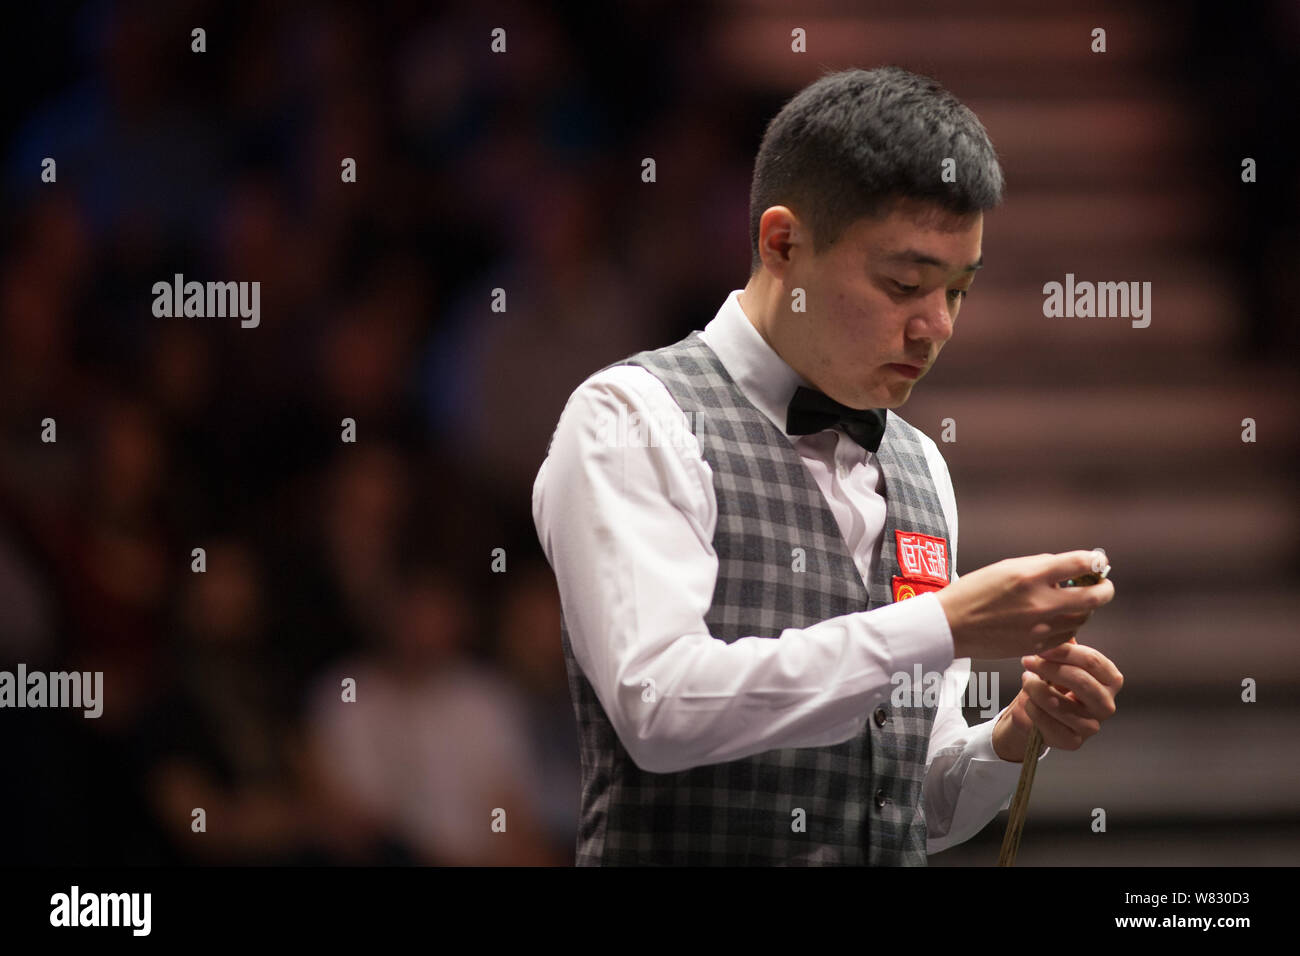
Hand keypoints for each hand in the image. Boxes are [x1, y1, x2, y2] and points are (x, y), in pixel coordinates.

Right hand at [936, 550, 1114, 659]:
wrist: (951, 625)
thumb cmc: (975, 591)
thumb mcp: (1006, 568)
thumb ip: (1040, 566)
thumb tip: (1069, 570)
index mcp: (1030, 575)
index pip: (1079, 564)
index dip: (1095, 561)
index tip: (1098, 561)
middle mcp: (1040, 601)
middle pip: (1094, 597)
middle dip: (1105, 589)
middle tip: (1103, 585)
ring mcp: (1040, 626)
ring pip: (1083, 617)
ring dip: (1084, 608)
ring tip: (1073, 602)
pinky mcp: (1037, 645)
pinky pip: (1068, 635)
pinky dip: (1069, 625)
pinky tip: (1057, 619)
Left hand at [992, 639, 1123, 760]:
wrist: (1039, 713)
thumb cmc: (1053, 682)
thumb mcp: (1059, 661)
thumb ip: (1062, 646)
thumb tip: (1060, 629)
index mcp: (1110, 680)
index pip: (1091, 661)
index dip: (1064, 651)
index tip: (1041, 647)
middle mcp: (1107, 704)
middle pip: (1080, 681)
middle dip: (1050, 668)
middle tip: (1028, 661)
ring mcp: (1092, 726)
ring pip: (1060, 704)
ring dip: (1036, 689)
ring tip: (1026, 680)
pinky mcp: (1074, 742)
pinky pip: (1049, 724)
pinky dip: (1033, 709)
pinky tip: (1027, 701)